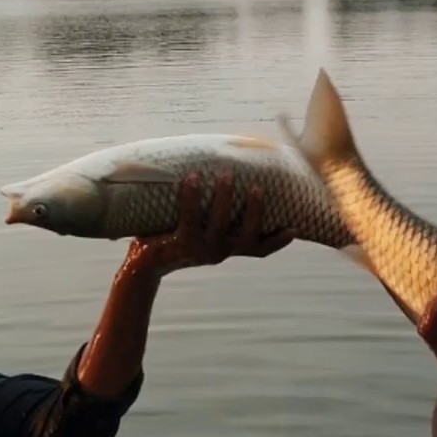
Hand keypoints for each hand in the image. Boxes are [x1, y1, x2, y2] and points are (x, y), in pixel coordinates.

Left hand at [125, 170, 295, 278]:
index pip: (258, 249)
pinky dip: (192, 196)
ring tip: (226, 175)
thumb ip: (211, 214)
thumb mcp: (198, 230)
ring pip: (220, 225)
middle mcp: (218, 252)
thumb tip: (221, 170)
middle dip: (255, 211)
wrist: (142, 266)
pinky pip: (190, 218)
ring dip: (225, 199)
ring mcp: (201, 250)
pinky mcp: (180, 244)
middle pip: (247, 236)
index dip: (277, 242)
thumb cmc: (171, 240)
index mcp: (226, 249)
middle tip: (258, 187)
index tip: (294, 229)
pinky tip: (192, 178)